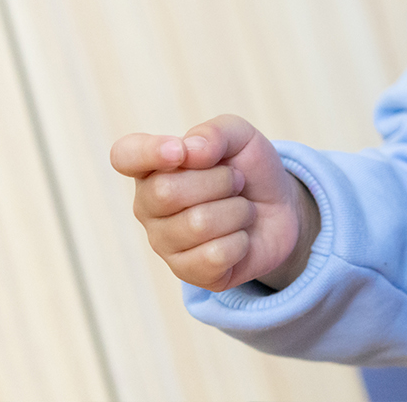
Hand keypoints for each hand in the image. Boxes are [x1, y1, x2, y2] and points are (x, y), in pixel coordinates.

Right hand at [110, 114, 320, 292]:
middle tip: (236, 181)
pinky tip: (240, 238)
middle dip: (220, 180)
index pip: (124, 156)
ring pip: (198, 224)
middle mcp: (148, 207)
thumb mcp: (241, 138)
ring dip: (237, 211)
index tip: (179, 151)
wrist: (281, 210)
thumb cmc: (249, 170)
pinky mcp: (188, 273)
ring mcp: (164, 244)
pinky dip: (241, 241)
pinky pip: (215, 255)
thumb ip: (215, 133)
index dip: (148, 153)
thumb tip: (189, 152)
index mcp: (153, 167)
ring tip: (241, 209)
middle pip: (166, 192)